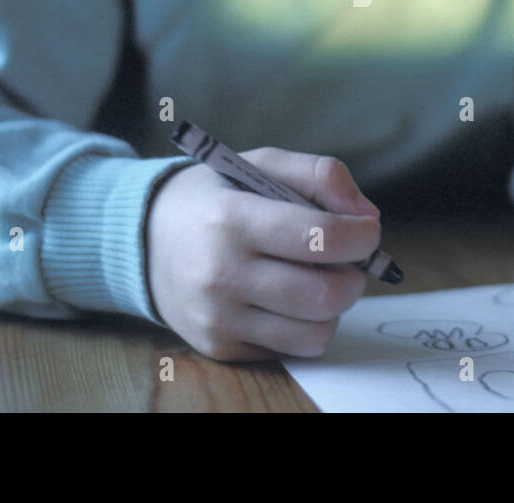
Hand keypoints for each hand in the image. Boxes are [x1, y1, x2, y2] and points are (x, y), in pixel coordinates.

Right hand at [146, 148, 380, 361]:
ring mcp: (218, 318)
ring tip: (318, 279)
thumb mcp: (260, 164)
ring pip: (315, 333)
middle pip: (325, 295)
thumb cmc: (216, 197)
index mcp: (231, 219)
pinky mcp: (219, 347)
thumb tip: (367, 216)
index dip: (362, 236)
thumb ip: (320, 175)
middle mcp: (221, 274)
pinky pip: (291, 349)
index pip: (321, 238)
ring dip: (334, 307)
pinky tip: (286, 299)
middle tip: (350, 260)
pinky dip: (303, 325)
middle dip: (356, 276)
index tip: (368, 230)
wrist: (145, 240)